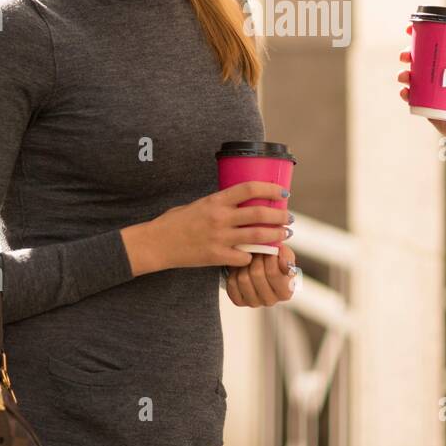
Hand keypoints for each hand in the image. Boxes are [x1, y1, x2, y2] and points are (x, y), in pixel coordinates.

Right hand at [140, 182, 291, 271]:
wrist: (157, 243)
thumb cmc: (176, 222)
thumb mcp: (199, 204)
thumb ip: (220, 204)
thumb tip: (243, 202)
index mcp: (215, 201)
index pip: (249, 189)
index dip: (270, 189)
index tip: (282, 193)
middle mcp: (219, 218)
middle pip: (259, 214)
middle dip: (279, 216)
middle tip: (288, 217)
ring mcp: (219, 238)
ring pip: (257, 236)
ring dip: (275, 235)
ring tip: (284, 235)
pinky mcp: (216, 257)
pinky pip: (244, 257)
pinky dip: (253, 255)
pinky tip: (257, 254)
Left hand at [224, 244, 299, 307]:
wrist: (259, 266)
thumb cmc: (274, 261)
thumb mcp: (284, 254)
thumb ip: (286, 257)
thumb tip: (284, 265)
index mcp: (285, 292)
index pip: (273, 273)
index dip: (269, 258)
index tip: (269, 250)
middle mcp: (270, 301)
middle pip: (257, 275)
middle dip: (256, 259)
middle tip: (258, 252)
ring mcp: (254, 303)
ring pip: (243, 279)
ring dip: (244, 264)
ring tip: (249, 259)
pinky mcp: (239, 302)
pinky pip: (232, 284)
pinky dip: (234, 272)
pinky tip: (241, 268)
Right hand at [397, 22, 445, 155]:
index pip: (437, 47)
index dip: (422, 36)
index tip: (411, 28)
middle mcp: (440, 77)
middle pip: (420, 61)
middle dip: (408, 55)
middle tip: (405, 55)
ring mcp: (432, 92)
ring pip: (413, 79)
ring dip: (404, 74)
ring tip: (405, 76)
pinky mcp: (427, 108)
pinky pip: (412, 99)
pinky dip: (406, 94)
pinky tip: (406, 92)